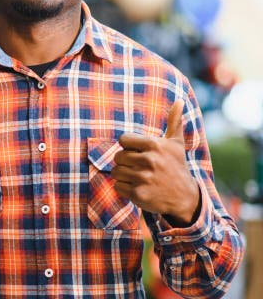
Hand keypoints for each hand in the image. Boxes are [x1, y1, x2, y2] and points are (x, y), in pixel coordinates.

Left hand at [111, 100, 199, 226]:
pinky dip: (124, 188)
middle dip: (126, 162)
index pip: (123, 140)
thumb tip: (180, 101)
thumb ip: (174, 122)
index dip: (128, 147)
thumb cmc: (176, 166)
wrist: (184, 197)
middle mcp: (149, 160)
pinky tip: (139, 188)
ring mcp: (143, 178)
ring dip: (124, 175)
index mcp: (154, 145)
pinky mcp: (138, 194)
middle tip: (141, 167)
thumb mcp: (176, 143)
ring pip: (116, 172)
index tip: (139, 152)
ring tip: (139, 177)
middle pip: (118, 156)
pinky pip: (117, 186)